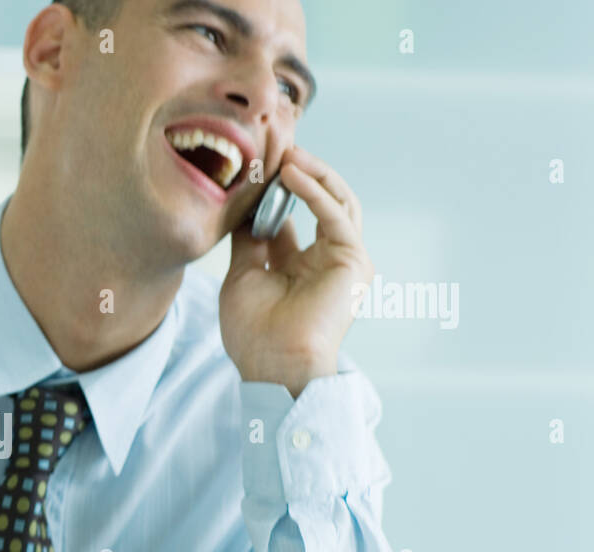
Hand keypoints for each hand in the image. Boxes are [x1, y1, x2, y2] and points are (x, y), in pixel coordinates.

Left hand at [219, 145, 373, 397]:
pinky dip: (315, 192)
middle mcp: (325, 259)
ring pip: (335, 200)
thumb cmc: (254, 333)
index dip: (273, 186)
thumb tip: (240, 206)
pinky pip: (336, 214)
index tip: (254, 160)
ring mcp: (343, 260)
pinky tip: (291, 174)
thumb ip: (247, 239)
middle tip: (275, 145)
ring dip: (311, 173)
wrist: (271, 364)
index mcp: (299, 264)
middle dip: (297, 171)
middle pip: (318, 200)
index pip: (290, 212)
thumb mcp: (242, 274)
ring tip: (286, 152)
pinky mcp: (353, 260)